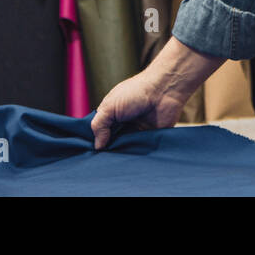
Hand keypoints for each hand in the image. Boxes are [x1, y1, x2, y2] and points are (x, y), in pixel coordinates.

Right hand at [89, 37, 224, 149]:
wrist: (164, 90)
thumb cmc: (136, 92)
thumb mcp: (109, 106)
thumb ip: (99, 125)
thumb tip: (98, 146)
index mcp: (112, 114)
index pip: (100, 132)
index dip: (95, 142)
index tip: (89, 154)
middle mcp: (123, 123)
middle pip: (112, 143)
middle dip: (108, 151)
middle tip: (103, 162)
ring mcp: (137, 131)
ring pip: (125, 149)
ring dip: (121, 154)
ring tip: (114, 163)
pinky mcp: (149, 138)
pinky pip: (139, 151)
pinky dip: (135, 155)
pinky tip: (129, 161)